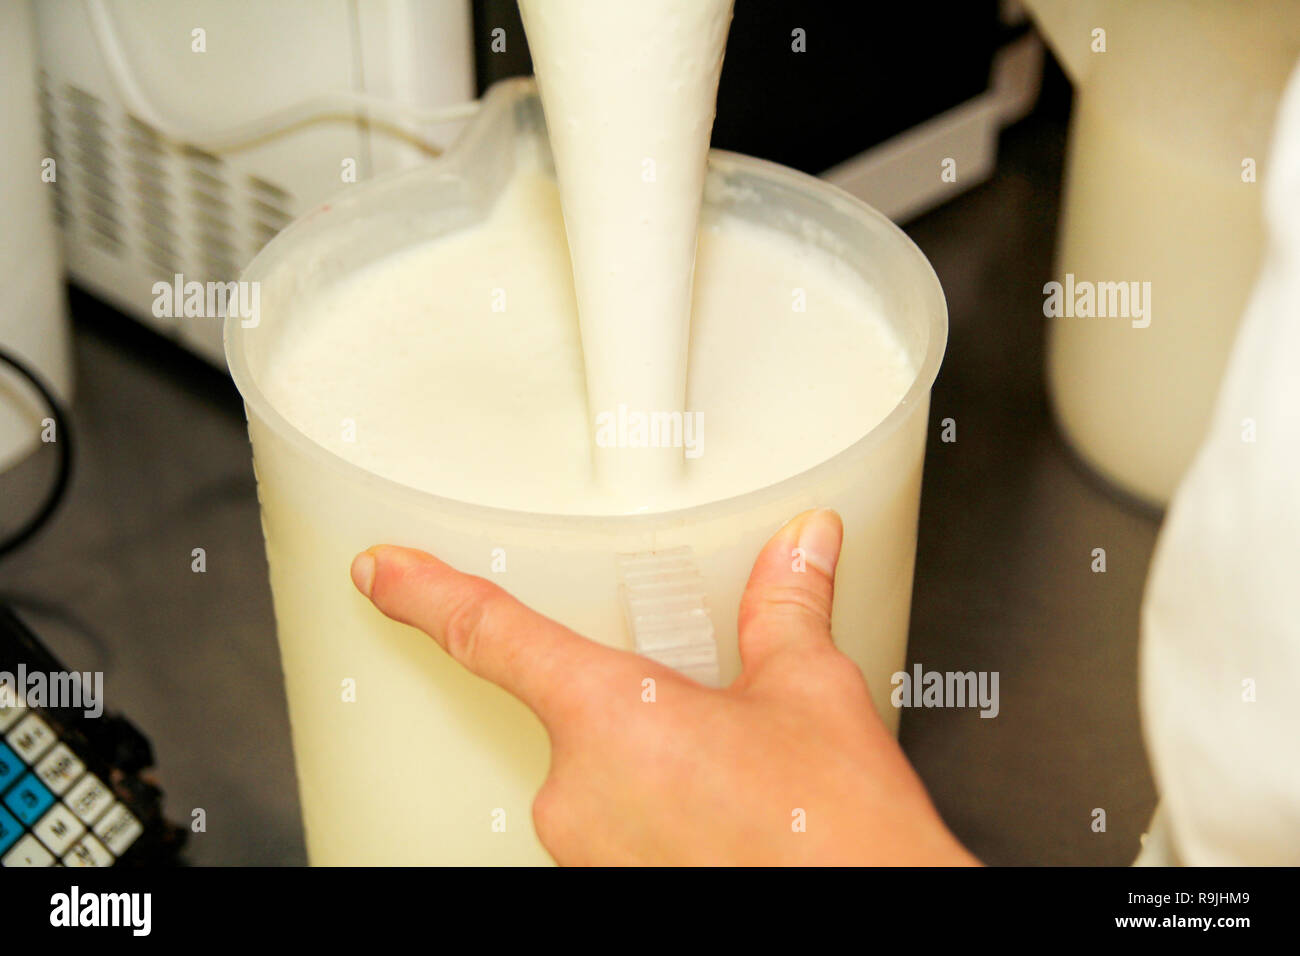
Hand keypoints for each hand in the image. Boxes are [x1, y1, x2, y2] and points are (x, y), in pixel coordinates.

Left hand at [349, 508, 976, 865]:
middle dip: (631, 700)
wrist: (872, 907)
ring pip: (595, 773)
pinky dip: (653, 806)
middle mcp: (577, 793)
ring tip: (733, 774)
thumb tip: (800, 546)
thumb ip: (784, 608)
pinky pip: (611, 826)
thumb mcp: (811, 695)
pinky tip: (718, 811)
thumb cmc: (839, 837)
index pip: (490, 634)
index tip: (381, 571)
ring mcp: (587, 855)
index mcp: (611, 717)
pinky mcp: (608, 889)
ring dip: (647, 757)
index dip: (426, 594)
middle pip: (570, 708)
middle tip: (706, 713)